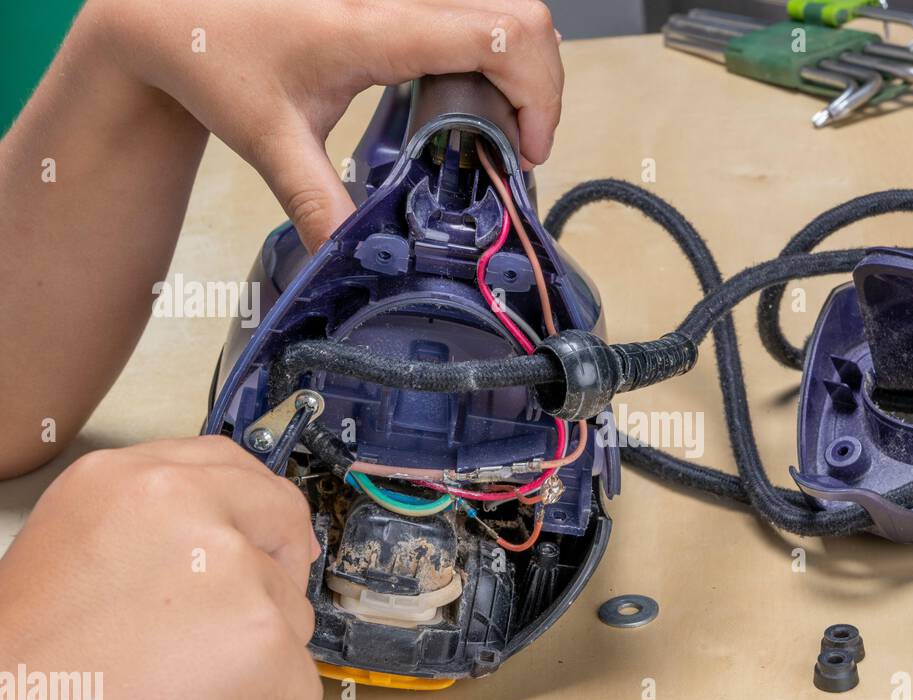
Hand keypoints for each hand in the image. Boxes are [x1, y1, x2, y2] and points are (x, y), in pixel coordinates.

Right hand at [0, 437, 322, 699]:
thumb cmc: (25, 691)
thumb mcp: (76, 564)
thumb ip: (157, 541)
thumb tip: (232, 547)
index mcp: (125, 482)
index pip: (229, 468)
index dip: (258, 513)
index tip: (269, 542)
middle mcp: (183, 508)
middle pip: (283, 521)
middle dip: (281, 575)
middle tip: (242, 632)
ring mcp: (233, 572)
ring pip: (294, 614)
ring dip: (258, 664)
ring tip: (174, 698)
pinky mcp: (265, 642)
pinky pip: (302, 687)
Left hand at [87, 0, 564, 250]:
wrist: (168, 4)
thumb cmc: (213, 54)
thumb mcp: (270, 143)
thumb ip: (320, 207)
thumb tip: (356, 259)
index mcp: (374, 27)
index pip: (502, 36)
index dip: (538, 95)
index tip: (527, 148)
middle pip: (523, 15)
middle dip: (543, 84)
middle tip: (520, 143)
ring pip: (506, 5)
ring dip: (522, 62)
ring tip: (500, 119)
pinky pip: (474, 7)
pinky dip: (494, 46)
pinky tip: (468, 88)